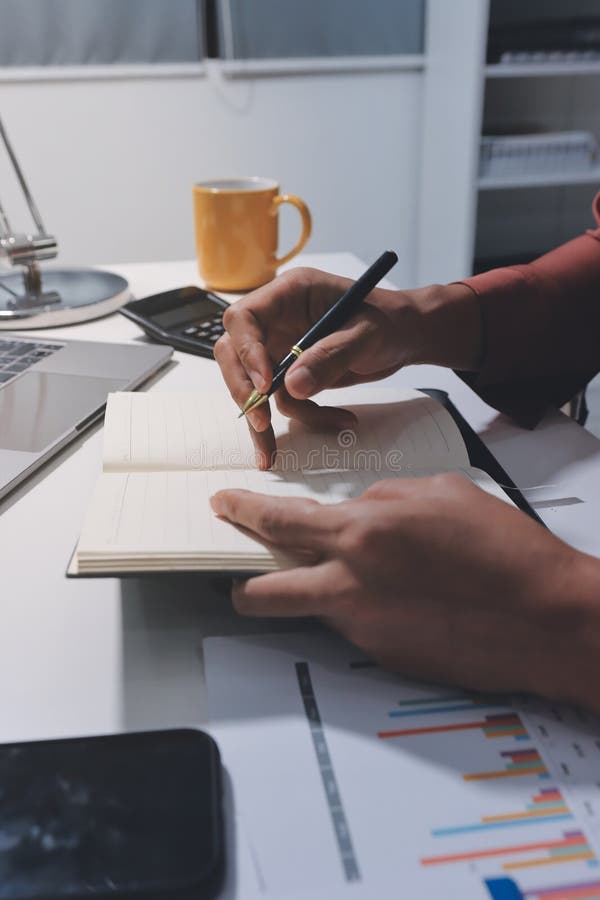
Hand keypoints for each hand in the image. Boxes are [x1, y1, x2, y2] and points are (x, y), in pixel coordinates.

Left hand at [211, 474, 599, 708]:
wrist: (545, 617)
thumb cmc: (504, 551)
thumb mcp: (441, 493)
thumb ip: (386, 499)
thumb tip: (359, 510)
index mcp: (364, 532)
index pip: (279, 520)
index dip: (244, 512)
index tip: (226, 506)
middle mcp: (351, 583)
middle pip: (263, 590)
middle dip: (239, 580)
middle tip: (231, 572)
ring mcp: (363, 627)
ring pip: (305, 612)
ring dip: (299, 598)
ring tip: (327, 583)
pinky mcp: (384, 655)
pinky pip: (352, 627)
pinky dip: (359, 610)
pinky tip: (395, 600)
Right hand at [215, 268, 479, 466]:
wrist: (408, 336)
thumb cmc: (390, 321)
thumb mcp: (366, 334)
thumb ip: (331, 356)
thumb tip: (292, 386)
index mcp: (289, 294)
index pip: (244, 318)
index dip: (247, 351)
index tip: (267, 384)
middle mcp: (277, 321)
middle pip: (235, 354)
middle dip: (244, 391)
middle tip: (261, 423)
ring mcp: (281, 348)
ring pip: (255, 385)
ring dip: (268, 419)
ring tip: (275, 451)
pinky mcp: (293, 374)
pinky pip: (285, 401)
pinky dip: (307, 417)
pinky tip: (341, 421)